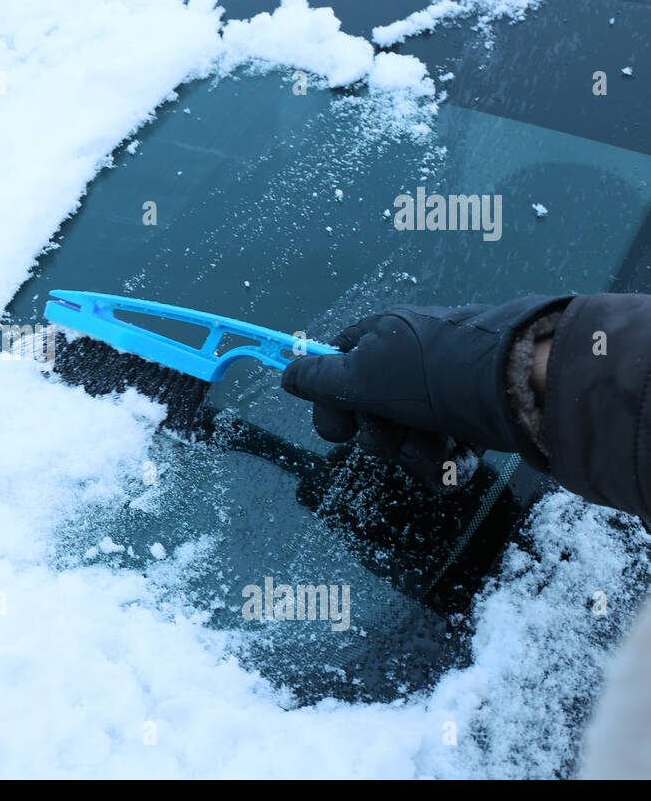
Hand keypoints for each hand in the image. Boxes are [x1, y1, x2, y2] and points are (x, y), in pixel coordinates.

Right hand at [281, 296, 568, 487]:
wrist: (515, 387)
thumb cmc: (429, 374)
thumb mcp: (359, 374)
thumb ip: (317, 379)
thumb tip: (286, 374)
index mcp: (378, 339)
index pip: (334, 372)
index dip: (333, 404)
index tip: (343, 425)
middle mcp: (407, 364)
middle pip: (368, 414)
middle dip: (380, 434)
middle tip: (394, 429)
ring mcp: (440, 393)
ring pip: (405, 439)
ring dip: (415, 452)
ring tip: (436, 443)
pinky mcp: (471, 419)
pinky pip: (442, 452)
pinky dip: (447, 461)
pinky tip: (458, 456)